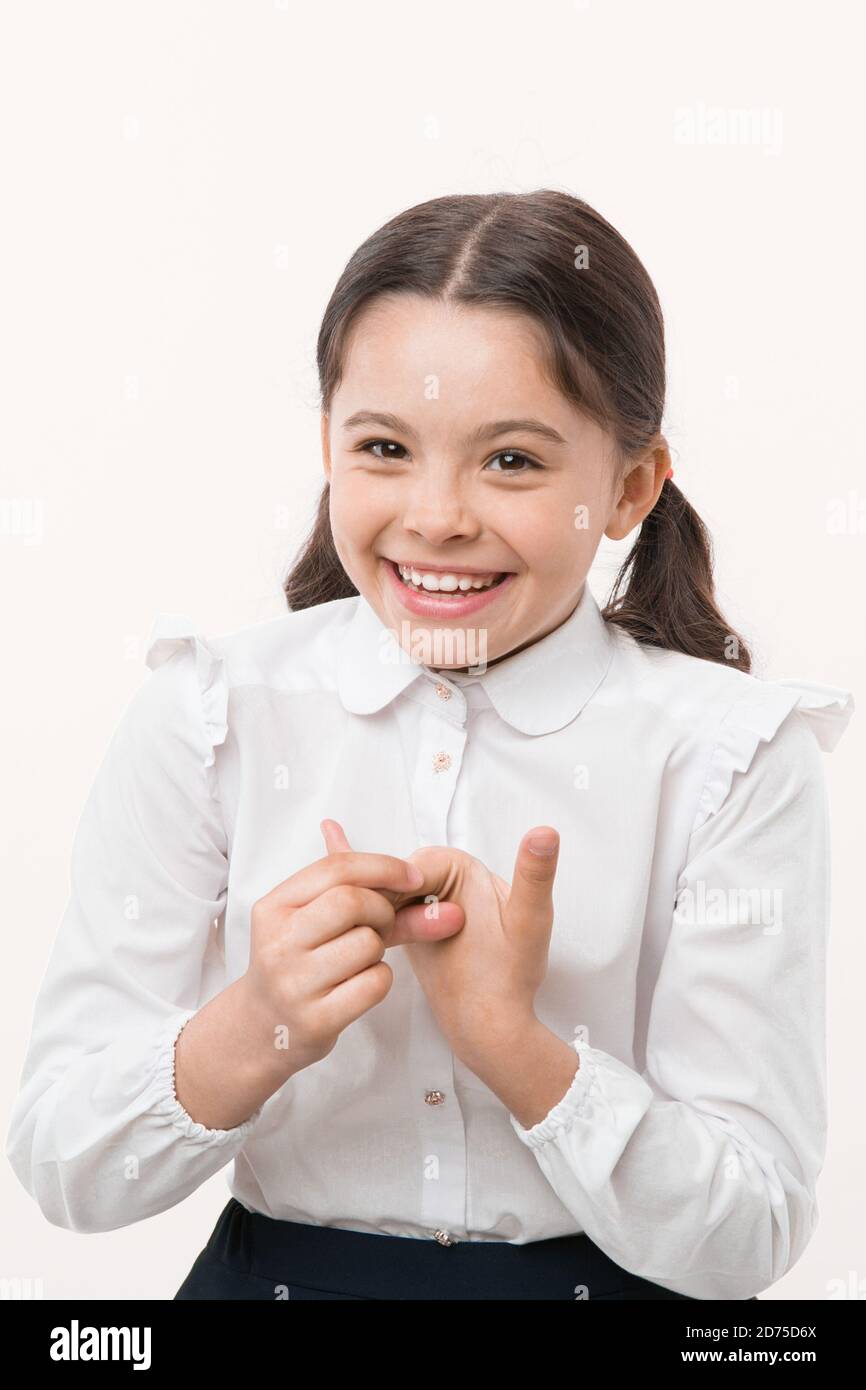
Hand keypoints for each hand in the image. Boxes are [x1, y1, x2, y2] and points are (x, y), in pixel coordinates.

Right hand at [242, 846, 464, 1079]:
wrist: (264, 1028)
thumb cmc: (296, 964)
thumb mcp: (309, 919)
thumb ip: (359, 888)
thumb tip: (422, 869)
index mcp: (274, 907)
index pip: (336, 868)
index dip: (384, 867)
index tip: (412, 877)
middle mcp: (279, 943)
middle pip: (353, 902)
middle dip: (382, 910)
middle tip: (379, 926)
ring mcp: (294, 983)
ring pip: (368, 944)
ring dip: (379, 949)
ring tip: (359, 958)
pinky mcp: (316, 1019)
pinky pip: (375, 983)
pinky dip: (380, 979)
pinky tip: (359, 984)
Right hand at [320, 819, 559, 1065]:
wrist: (490, 1024)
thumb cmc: (513, 978)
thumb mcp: (528, 921)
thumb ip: (535, 874)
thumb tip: (547, 832)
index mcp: (464, 866)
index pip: (410, 866)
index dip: (393, 892)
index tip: (385, 922)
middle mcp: (443, 876)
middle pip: (391, 880)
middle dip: (380, 906)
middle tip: (375, 941)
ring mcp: (423, 899)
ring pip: (381, 898)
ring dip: (369, 917)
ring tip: (374, 948)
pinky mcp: (410, 923)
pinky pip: (382, 910)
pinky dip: (363, 908)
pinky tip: (342, 891)